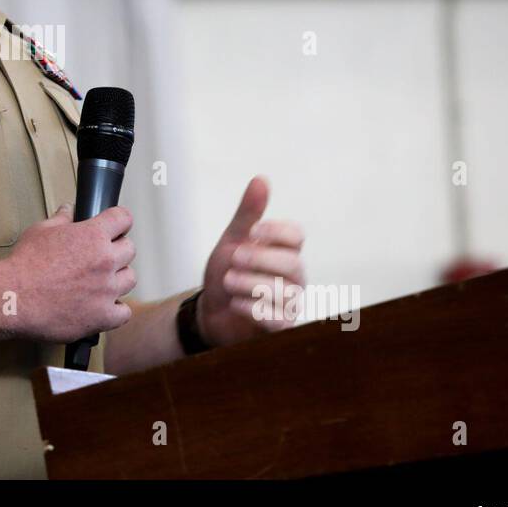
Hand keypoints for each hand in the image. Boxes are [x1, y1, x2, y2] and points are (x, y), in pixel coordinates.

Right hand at [1, 202, 137, 343]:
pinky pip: (124, 312)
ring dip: (117, 278)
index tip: (115, 226)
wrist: (14, 297)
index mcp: (93, 235)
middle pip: (129, 249)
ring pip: (129, 279)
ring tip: (100, 282)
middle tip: (100, 257)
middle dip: (116, 250)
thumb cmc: (25, 264)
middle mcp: (105, 260)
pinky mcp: (103, 315)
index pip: (123, 218)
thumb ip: (61, 219)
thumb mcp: (40, 231)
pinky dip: (115, 309)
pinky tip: (102, 306)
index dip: (118, 221)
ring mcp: (107, 289)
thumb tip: (68, 210)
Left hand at [198, 176, 304, 346]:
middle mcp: (294, 277)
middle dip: (259, 259)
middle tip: (233, 258)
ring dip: (250, 284)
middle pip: (294, 264)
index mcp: (284, 251)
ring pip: (286, 293)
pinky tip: (236, 303)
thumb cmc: (227, 272)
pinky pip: (280, 320)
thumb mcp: (232, 240)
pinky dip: (254, 310)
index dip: (277, 231)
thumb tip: (261, 179)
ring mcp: (290, 303)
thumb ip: (247, 214)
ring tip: (228, 282)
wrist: (210, 310)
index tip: (252, 232)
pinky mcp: (281, 328)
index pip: (296, 236)